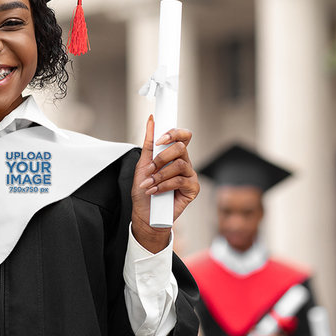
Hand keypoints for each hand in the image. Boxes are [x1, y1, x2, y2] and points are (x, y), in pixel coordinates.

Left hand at [131, 117, 199, 252]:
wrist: (145, 214)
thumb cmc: (144, 191)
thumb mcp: (142, 165)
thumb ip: (148, 144)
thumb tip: (151, 121)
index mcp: (174, 155)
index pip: (182, 136)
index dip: (174, 133)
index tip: (159, 139)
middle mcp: (184, 163)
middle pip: (181, 147)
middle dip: (162, 157)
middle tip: (150, 168)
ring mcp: (190, 176)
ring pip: (180, 165)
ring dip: (160, 174)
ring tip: (149, 183)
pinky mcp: (192, 189)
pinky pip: (180, 181)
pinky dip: (164, 185)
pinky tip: (155, 191)